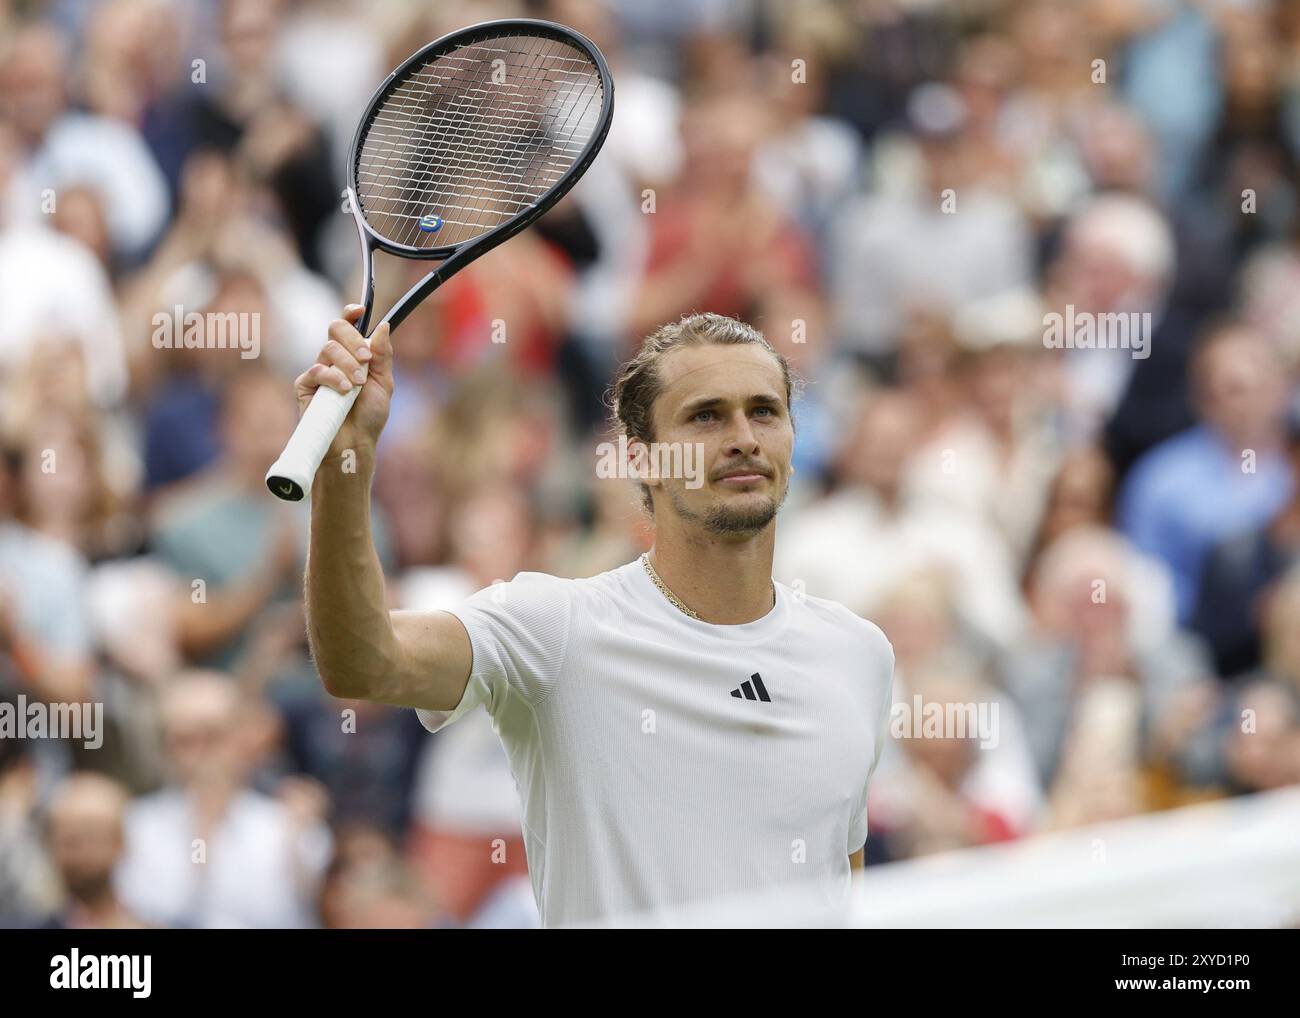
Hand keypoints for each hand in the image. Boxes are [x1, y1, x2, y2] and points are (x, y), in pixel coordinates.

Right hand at [295, 305, 393, 462]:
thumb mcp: (384, 383)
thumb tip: (384, 325)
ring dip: (348, 364)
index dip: (351, 314)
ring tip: (358, 385)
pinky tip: (344, 390)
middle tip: (366, 360)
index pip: (348, 326)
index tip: (360, 310)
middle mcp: (334, 359)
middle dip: (353, 340)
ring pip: (328, 349)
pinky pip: (317, 370)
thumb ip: (382, 355)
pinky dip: (333, 378)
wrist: (355, 442)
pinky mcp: (305, 385)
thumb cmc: (369, 416)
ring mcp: (319, 371)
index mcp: (353, 355)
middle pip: (335, 329)